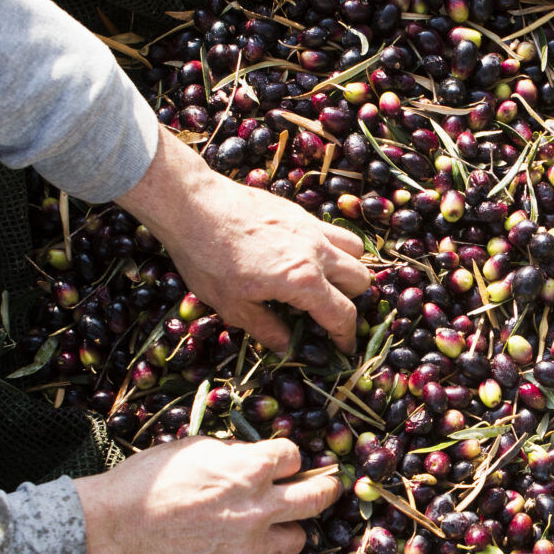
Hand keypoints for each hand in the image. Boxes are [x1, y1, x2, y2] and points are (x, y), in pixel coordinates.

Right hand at [74, 437, 341, 553]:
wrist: (119, 526)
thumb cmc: (150, 480)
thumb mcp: (195, 448)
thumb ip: (232, 453)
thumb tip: (250, 456)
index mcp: (250, 469)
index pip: (294, 456)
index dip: (287, 456)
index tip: (283, 460)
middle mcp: (258, 507)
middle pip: (317, 498)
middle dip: (328, 489)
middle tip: (329, 486)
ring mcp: (248, 543)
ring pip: (297, 539)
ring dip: (291, 527)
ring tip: (278, 521)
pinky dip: (250, 548)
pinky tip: (227, 540)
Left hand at [118, 133, 369, 351]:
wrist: (193, 206)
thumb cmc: (207, 259)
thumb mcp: (233, 306)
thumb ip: (267, 329)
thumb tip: (287, 347)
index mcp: (303, 282)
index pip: (342, 314)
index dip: (346, 337)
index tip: (344, 348)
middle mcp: (316, 252)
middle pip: (360, 279)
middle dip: (351, 300)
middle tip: (329, 312)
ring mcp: (310, 227)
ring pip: (354, 249)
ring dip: (347, 268)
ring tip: (324, 280)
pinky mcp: (298, 212)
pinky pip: (331, 230)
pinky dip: (330, 246)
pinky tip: (302, 256)